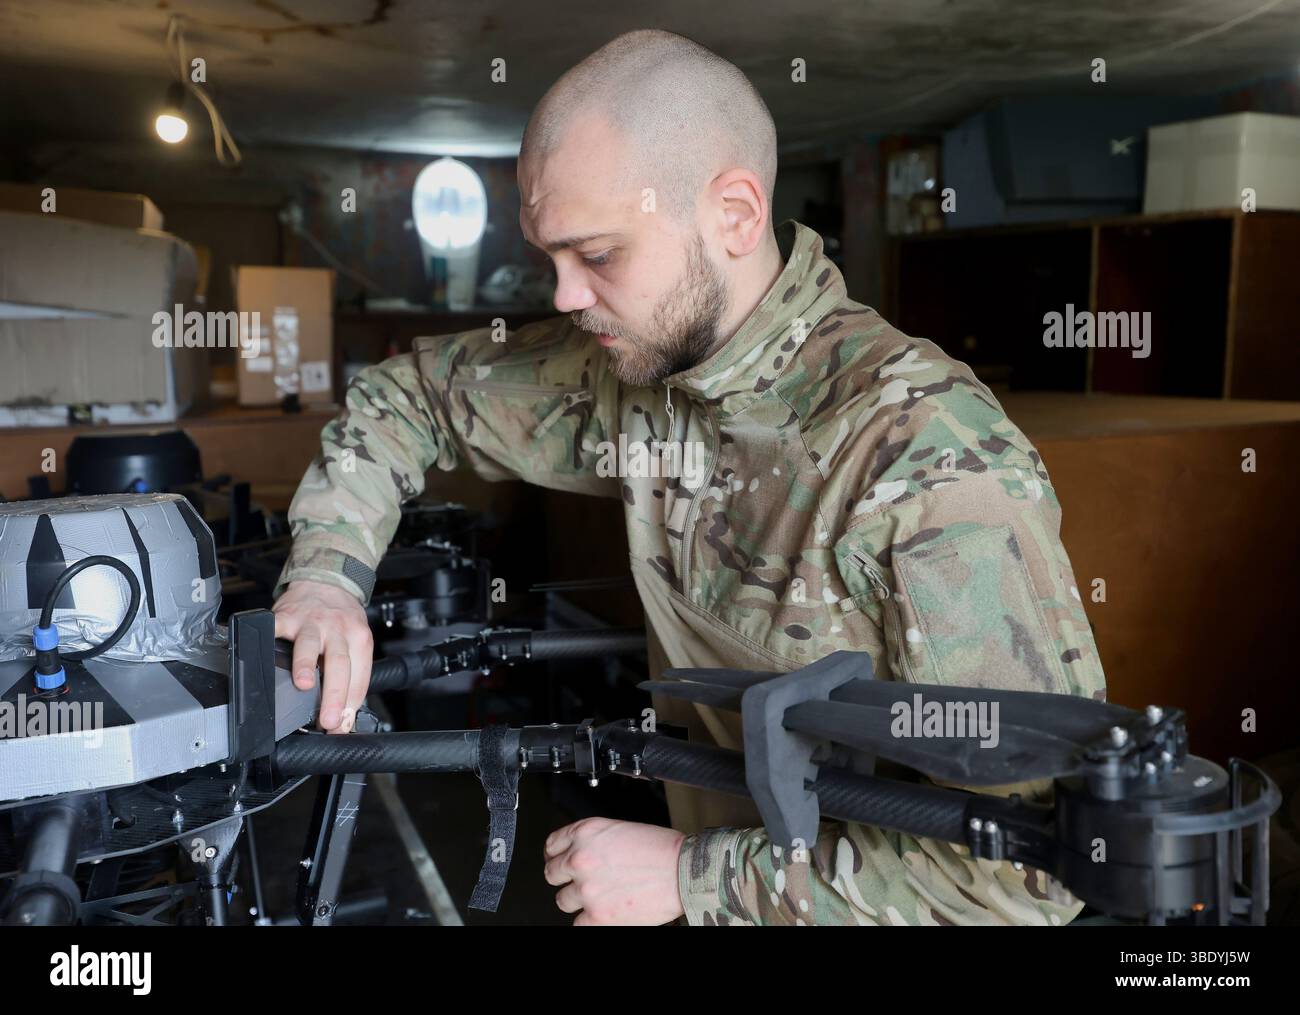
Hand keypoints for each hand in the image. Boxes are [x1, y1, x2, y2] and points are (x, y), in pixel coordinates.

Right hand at [272, 580, 373, 733]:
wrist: (328, 580)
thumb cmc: (342, 618)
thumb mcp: (357, 641)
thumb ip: (352, 676)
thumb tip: (343, 718)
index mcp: (359, 639)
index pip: (359, 676)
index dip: (350, 704)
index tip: (340, 725)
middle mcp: (337, 630)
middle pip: (339, 663)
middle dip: (334, 694)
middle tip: (329, 719)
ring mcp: (311, 622)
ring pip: (310, 644)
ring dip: (306, 665)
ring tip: (304, 685)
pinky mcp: (287, 615)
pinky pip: (275, 626)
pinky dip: (267, 639)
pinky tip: (260, 653)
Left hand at [544, 817, 685, 925]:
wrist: (684, 872)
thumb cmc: (662, 850)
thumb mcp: (620, 830)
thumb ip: (594, 841)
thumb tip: (581, 855)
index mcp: (586, 832)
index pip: (552, 845)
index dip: (556, 855)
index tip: (560, 861)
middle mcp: (580, 858)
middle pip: (552, 874)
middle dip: (565, 879)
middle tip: (580, 882)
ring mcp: (586, 889)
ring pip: (562, 900)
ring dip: (578, 900)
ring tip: (599, 897)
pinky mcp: (597, 916)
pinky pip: (577, 924)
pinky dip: (590, 920)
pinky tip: (605, 912)